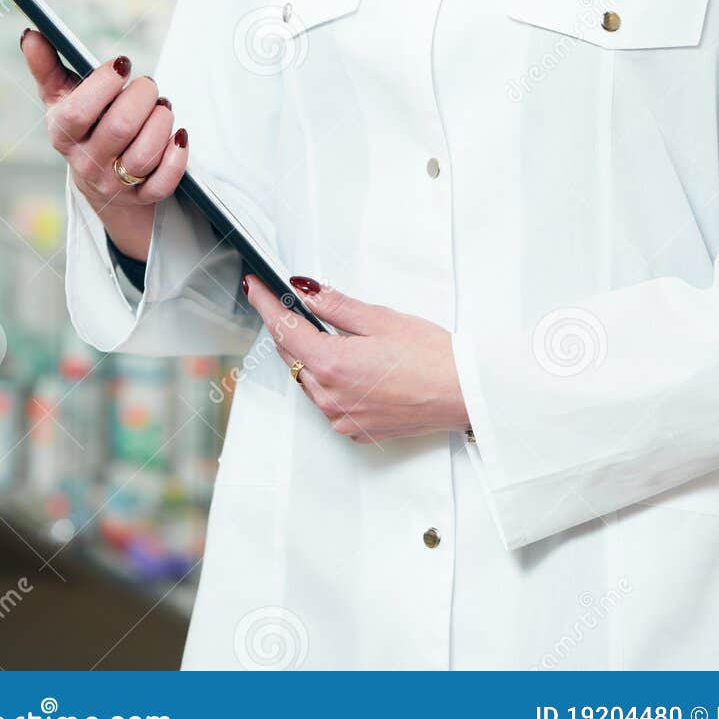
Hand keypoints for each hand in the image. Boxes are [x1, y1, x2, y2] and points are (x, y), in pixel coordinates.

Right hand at [20, 27, 186, 261]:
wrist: (99, 177)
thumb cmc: (82, 125)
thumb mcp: (61, 96)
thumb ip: (46, 65)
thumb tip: (31, 35)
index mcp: (64, 134)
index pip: (79, 112)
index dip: (104, 84)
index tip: (122, 64)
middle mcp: (87, 162)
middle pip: (120, 128)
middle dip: (142, 96)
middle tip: (148, 85)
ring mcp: (114, 183)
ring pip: (145, 154)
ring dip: (162, 121)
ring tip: (162, 107)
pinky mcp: (142, 196)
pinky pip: (164, 182)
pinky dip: (176, 156)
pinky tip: (179, 136)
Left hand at [242, 275, 470, 442]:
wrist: (463, 393)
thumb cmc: (432, 356)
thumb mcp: (380, 318)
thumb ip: (334, 305)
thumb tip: (303, 292)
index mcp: (332, 365)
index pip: (283, 330)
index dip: (265, 304)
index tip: (255, 288)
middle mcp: (331, 397)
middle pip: (293, 357)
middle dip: (289, 329)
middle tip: (291, 304)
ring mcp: (342, 418)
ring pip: (309, 381)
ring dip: (311, 357)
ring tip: (332, 335)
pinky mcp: (356, 430)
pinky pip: (329, 402)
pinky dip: (330, 382)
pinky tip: (351, 366)